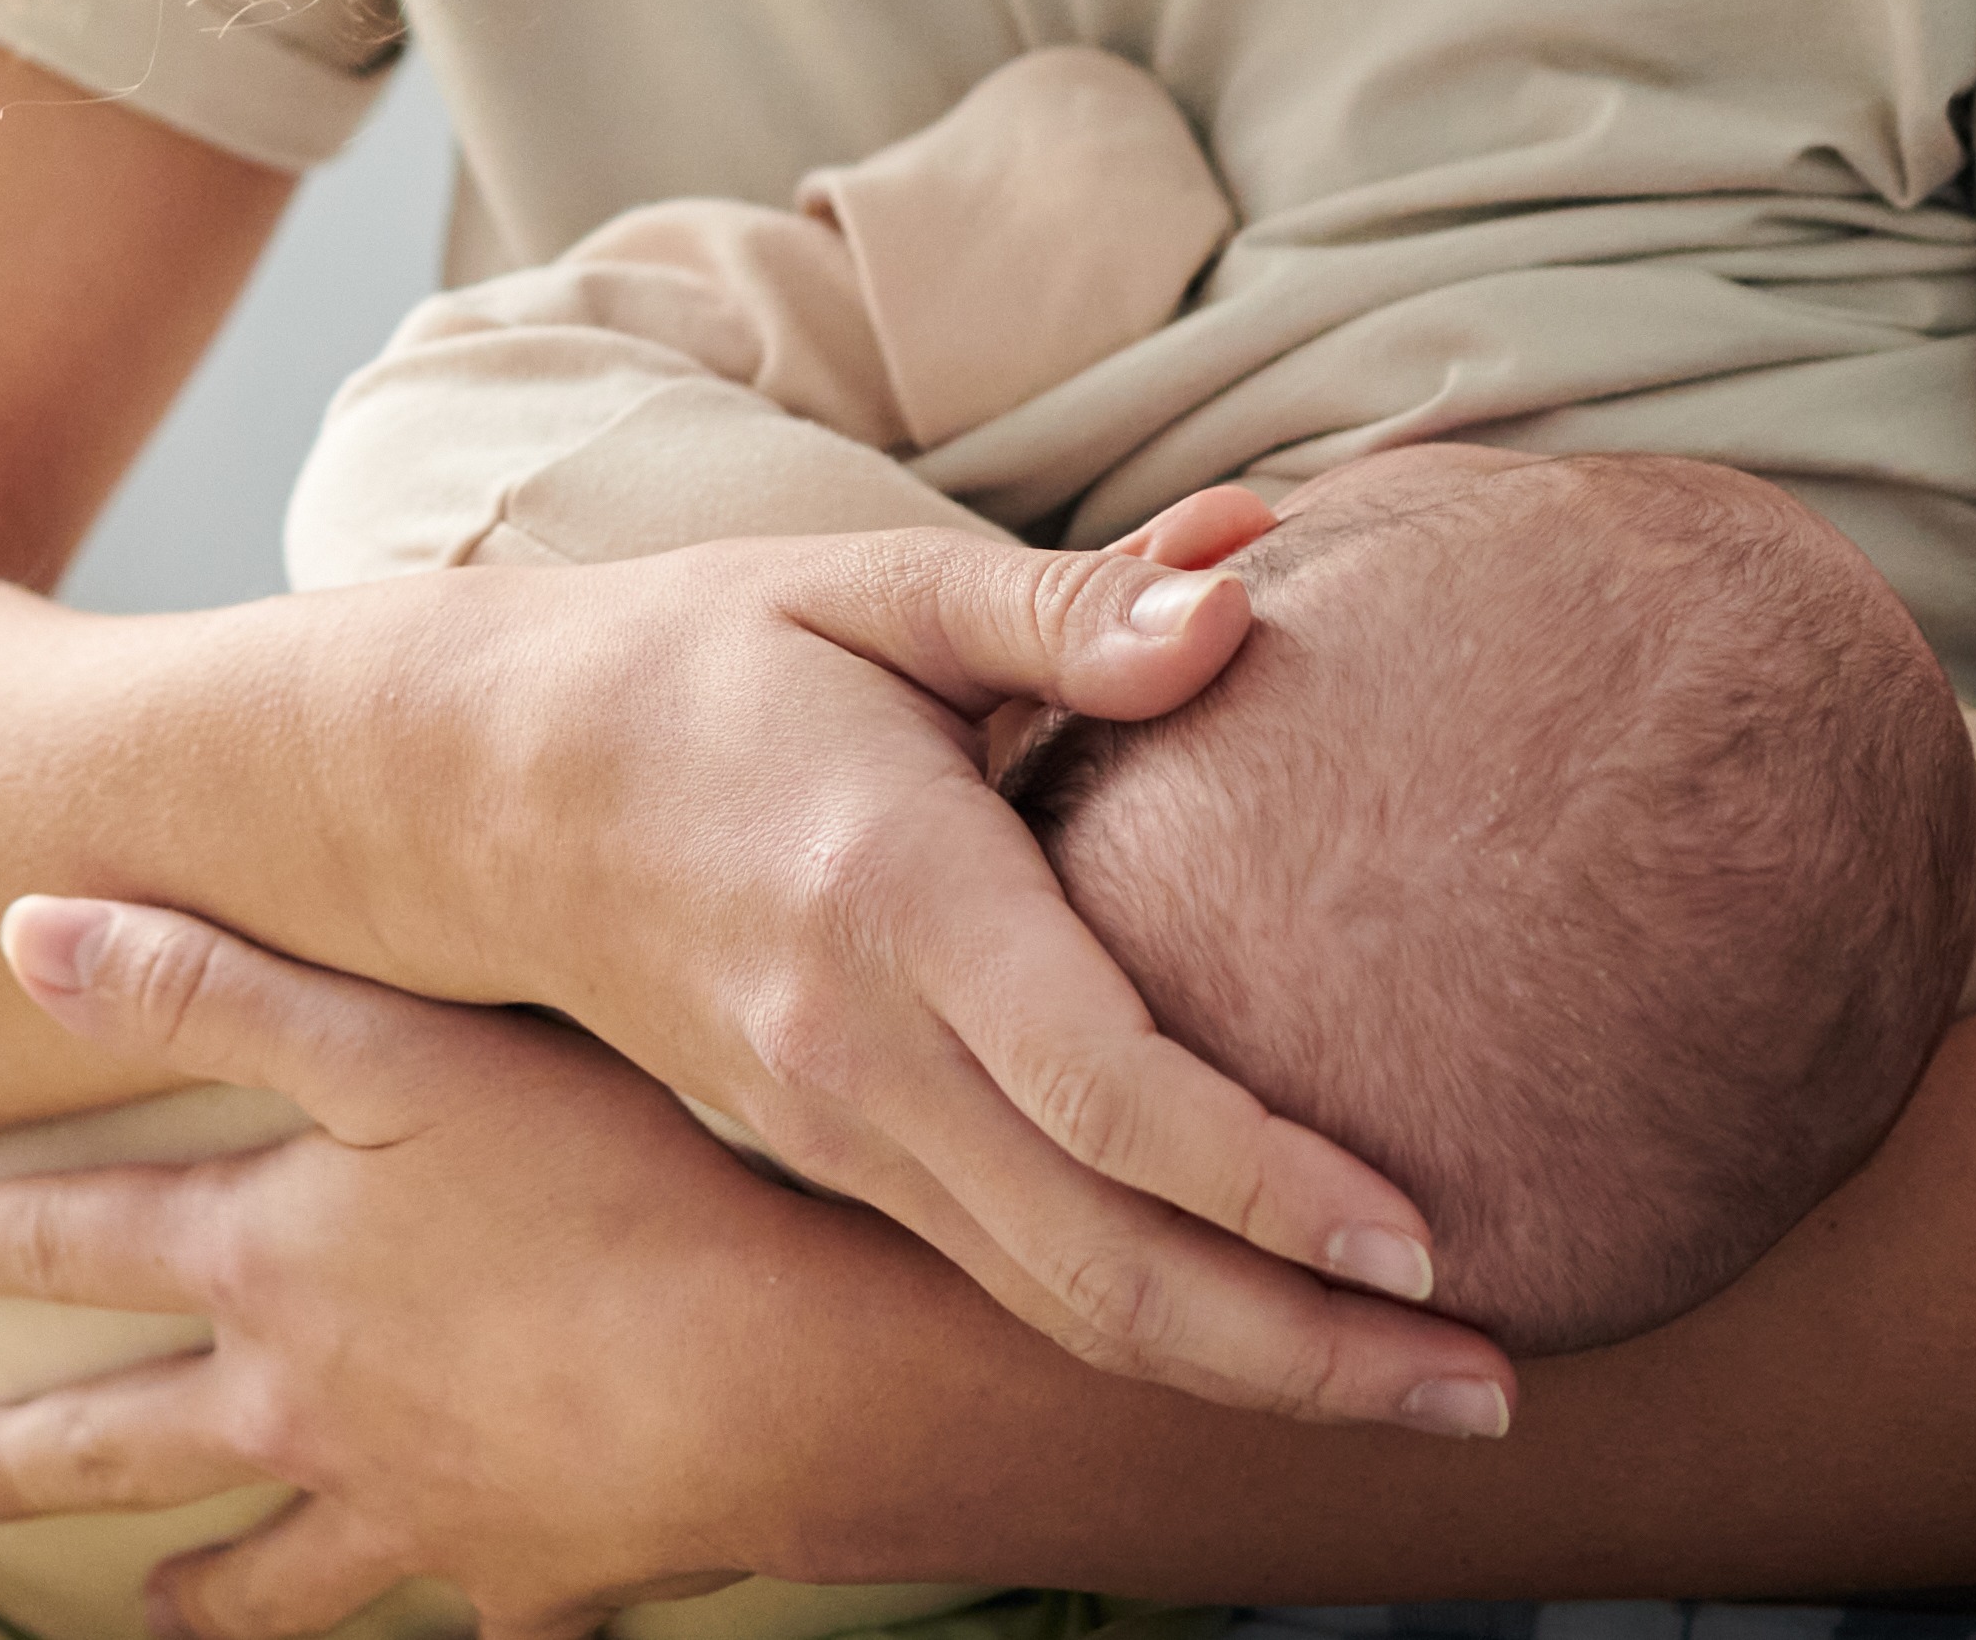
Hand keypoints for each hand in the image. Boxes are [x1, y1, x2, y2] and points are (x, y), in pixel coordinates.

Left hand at [0, 895, 873, 1638]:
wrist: (769, 1369)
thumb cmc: (595, 1179)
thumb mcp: (389, 1041)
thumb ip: (205, 984)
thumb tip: (19, 930)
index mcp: (263, 1265)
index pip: (68, 1245)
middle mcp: (306, 1408)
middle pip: (128, 1443)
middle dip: (28, 1459)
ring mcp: (412, 1513)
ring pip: (272, 1574)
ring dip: (204, 1593)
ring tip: (157, 1609)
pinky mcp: (529, 1582)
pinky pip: (466, 1626)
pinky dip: (442, 1633)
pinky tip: (441, 1633)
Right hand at [352, 491, 1508, 1430]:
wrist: (481, 790)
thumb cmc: (705, 660)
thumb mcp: (872, 585)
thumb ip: (1068, 608)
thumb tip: (1247, 587)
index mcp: (891, 897)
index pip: (1104, 1091)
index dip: (1269, 1187)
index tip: (1420, 1243)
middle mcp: (860, 1054)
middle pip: (1103, 1264)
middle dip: (1306, 1352)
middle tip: (1494, 1387)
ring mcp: (840, 1134)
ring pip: (1064, 1307)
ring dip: (1254, 1372)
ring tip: (1436, 1390)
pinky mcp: (840, 1166)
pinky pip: (1017, 1278)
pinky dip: (1160, 1329)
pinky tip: (1286, 1334)